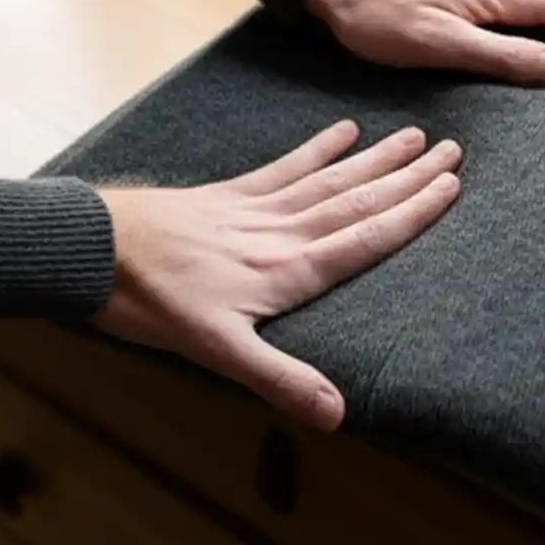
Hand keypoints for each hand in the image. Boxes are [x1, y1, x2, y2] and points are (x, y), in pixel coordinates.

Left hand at [92, 121, 461, 430]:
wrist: (92, 250)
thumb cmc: (151, 303)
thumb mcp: (217, 352)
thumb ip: (280, 379)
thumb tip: (337, 414)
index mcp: (286, 270)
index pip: (364, 238)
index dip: (411, 214)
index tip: (451, 187)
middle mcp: (280, 233)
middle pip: (357, 200)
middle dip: (408, 178)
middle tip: (453, 150)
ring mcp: (256, 209)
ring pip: (330, 180)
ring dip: (375, 159)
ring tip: (415, 136)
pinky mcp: (230, 196)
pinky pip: (285, 167)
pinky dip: (317, 149)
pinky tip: (343, 131)